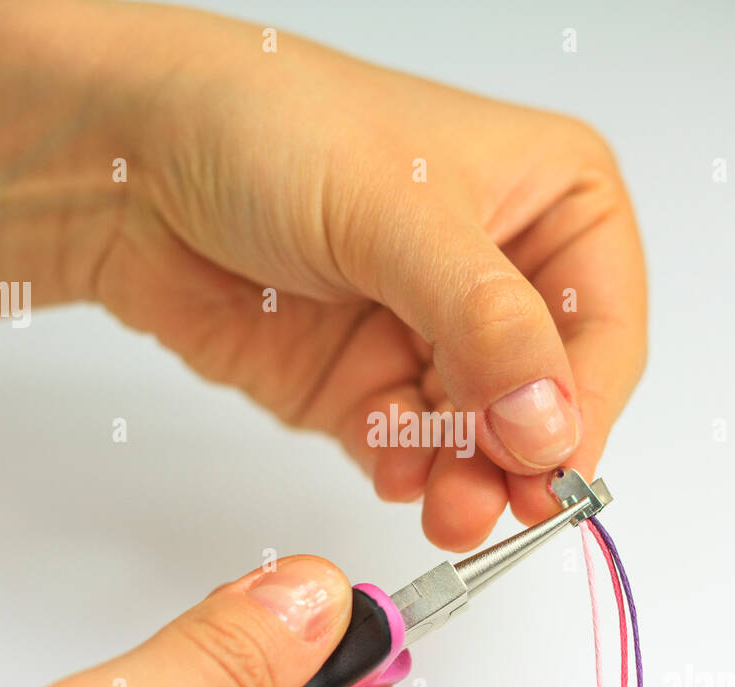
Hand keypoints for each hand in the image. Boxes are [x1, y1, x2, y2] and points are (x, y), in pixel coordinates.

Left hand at [94, 5, 647, 549]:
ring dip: (470, 479)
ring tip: (450, 509)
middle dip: (524, 454)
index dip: (584, 401)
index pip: (604, 325)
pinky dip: (412, 473)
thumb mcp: (397, 212)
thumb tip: (551, 421)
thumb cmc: (269, 128)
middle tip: (504, 505)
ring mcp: (432, 333)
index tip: (555, 461)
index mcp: (549, 199)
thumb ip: (486, 323)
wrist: (130, 162)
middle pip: (547, 395)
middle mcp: (500, 272)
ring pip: (483, 437)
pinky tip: (397, 475)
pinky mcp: (368, 384)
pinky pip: (414, 451)